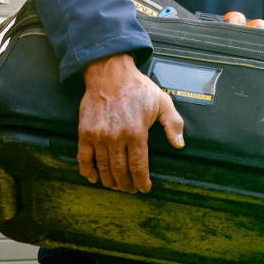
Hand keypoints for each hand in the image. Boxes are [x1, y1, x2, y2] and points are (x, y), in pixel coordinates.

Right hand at [78, 53, 183, 192]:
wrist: (110, 73)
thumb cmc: (138, 88)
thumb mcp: (162, 101)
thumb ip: (173, 123)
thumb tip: (179, 145)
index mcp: (136, 133)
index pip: (139, 167)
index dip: (142, 182)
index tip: (145, 188)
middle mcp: (116, 138)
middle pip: (120, 172)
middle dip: (127, 185)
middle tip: (131, 189)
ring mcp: (98, 136)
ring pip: (103, 168)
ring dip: (110, 181)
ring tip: (116, 186)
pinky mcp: (85, 132)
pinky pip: (83, 158)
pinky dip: (87, 171)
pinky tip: (94, 178)